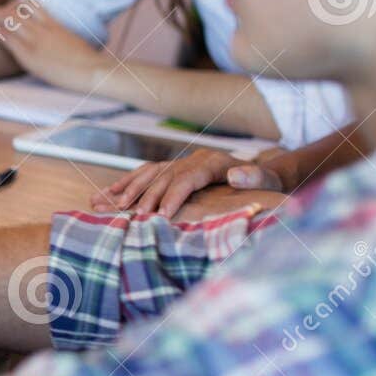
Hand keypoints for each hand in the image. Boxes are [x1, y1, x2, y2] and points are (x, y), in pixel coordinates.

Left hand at [0, 4, 106, 93]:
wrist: (93, 70)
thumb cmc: (87, 62)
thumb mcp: (73, 43)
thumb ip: (62, 38)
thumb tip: (61, 43)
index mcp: (54, 24)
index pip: (31, 5)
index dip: (15, 4)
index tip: (5, 8)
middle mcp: (43, 28)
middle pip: (15, 10)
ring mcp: (36, 39)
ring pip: (7, 20)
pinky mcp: (30, 53)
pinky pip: (7, 37)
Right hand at [90, 147, 283, 217]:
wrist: (263, 174)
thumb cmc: (266, 182)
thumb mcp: (268, 179)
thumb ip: (254, 176)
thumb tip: (236, 175)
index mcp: (212, 163)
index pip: (186, 178)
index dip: (172, 195)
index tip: (160, 214)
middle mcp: (191, 160)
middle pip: (163, 178)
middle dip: (145, 197)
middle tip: (131, 216)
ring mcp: (180, 162)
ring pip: (147, 174)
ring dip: (126, 190)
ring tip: (107, 204)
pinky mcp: (172, 168)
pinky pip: (145, 174)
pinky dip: (126, 183)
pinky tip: (109, 194)